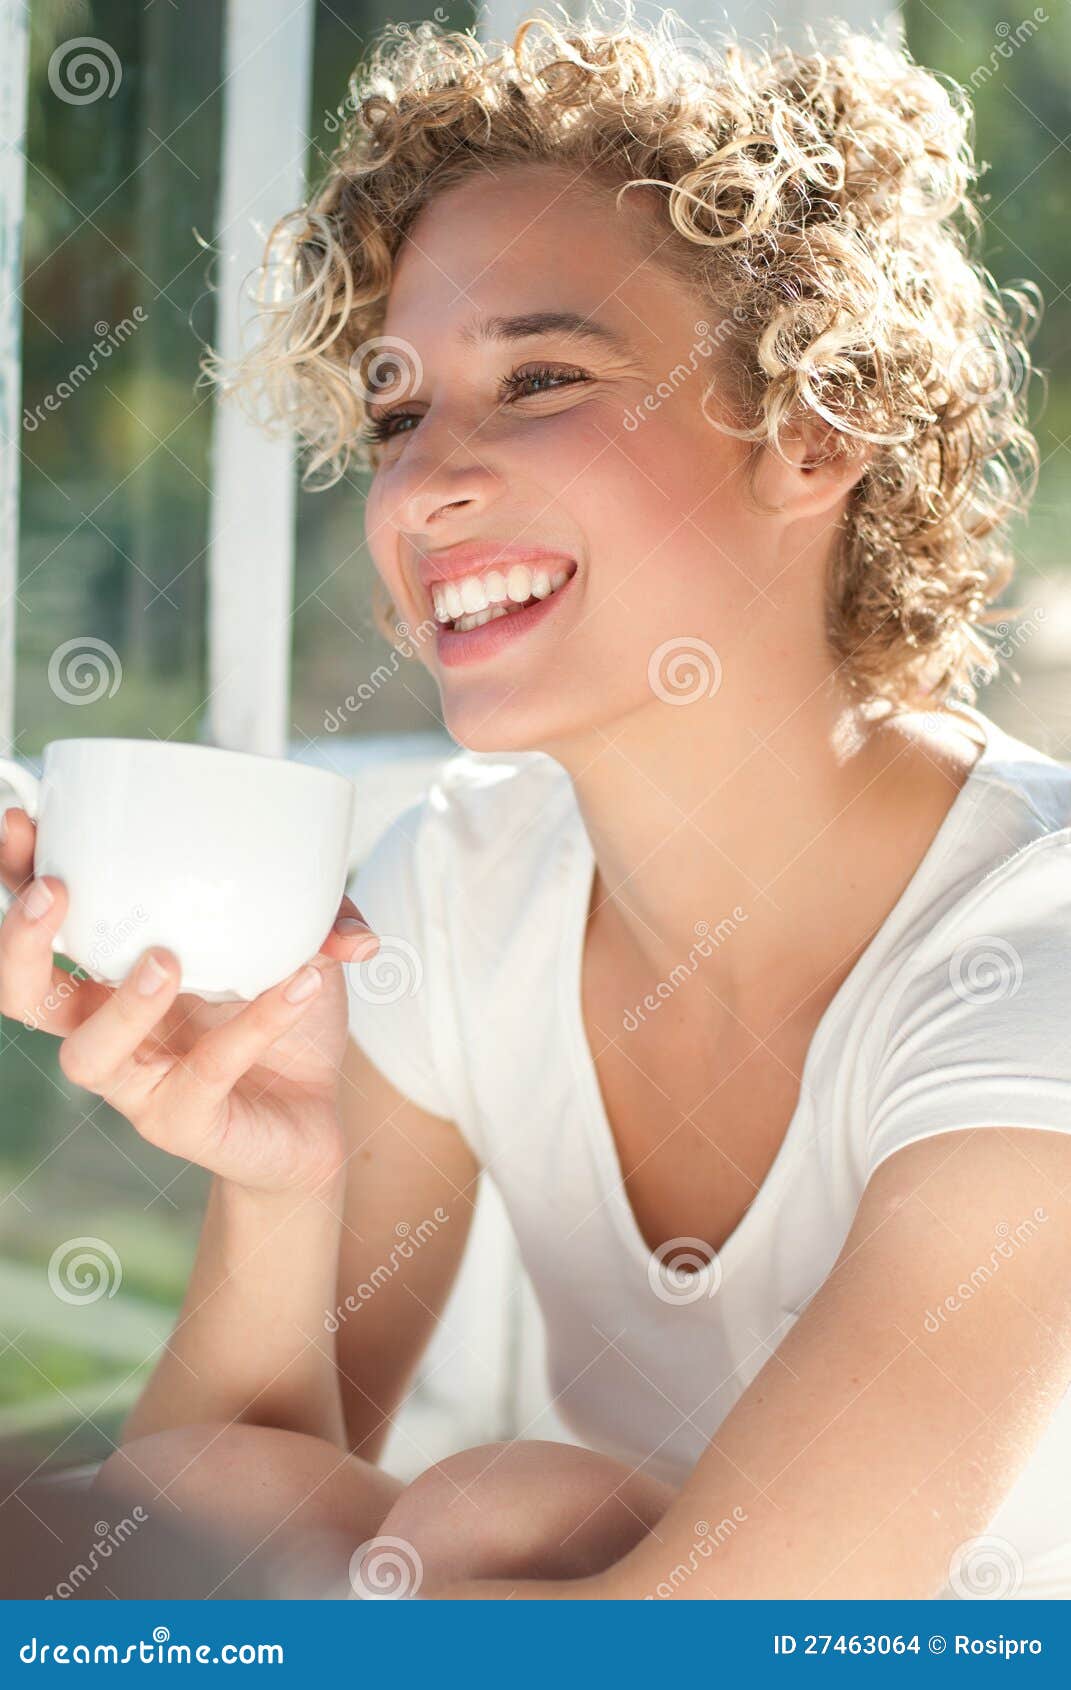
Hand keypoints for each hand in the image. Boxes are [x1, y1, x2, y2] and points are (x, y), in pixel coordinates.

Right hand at [0, 805, 379, 1194]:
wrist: (315, 1121)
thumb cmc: (283, 1027)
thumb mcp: (302, 952)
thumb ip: (322, 922)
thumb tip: (357, 930)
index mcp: (114, 978)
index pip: (42, 930)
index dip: (17, 879)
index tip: (21, 822)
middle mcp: (109, 1029)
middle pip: (24, 997)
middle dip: (22, 942)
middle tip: (54, 891)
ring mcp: (139, 1083)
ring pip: (88, 1054)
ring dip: (123, 1004)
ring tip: (165, 959)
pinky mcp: (185, 1123)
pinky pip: (207, 1073)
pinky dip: (256, 1024)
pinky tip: (300, 983)